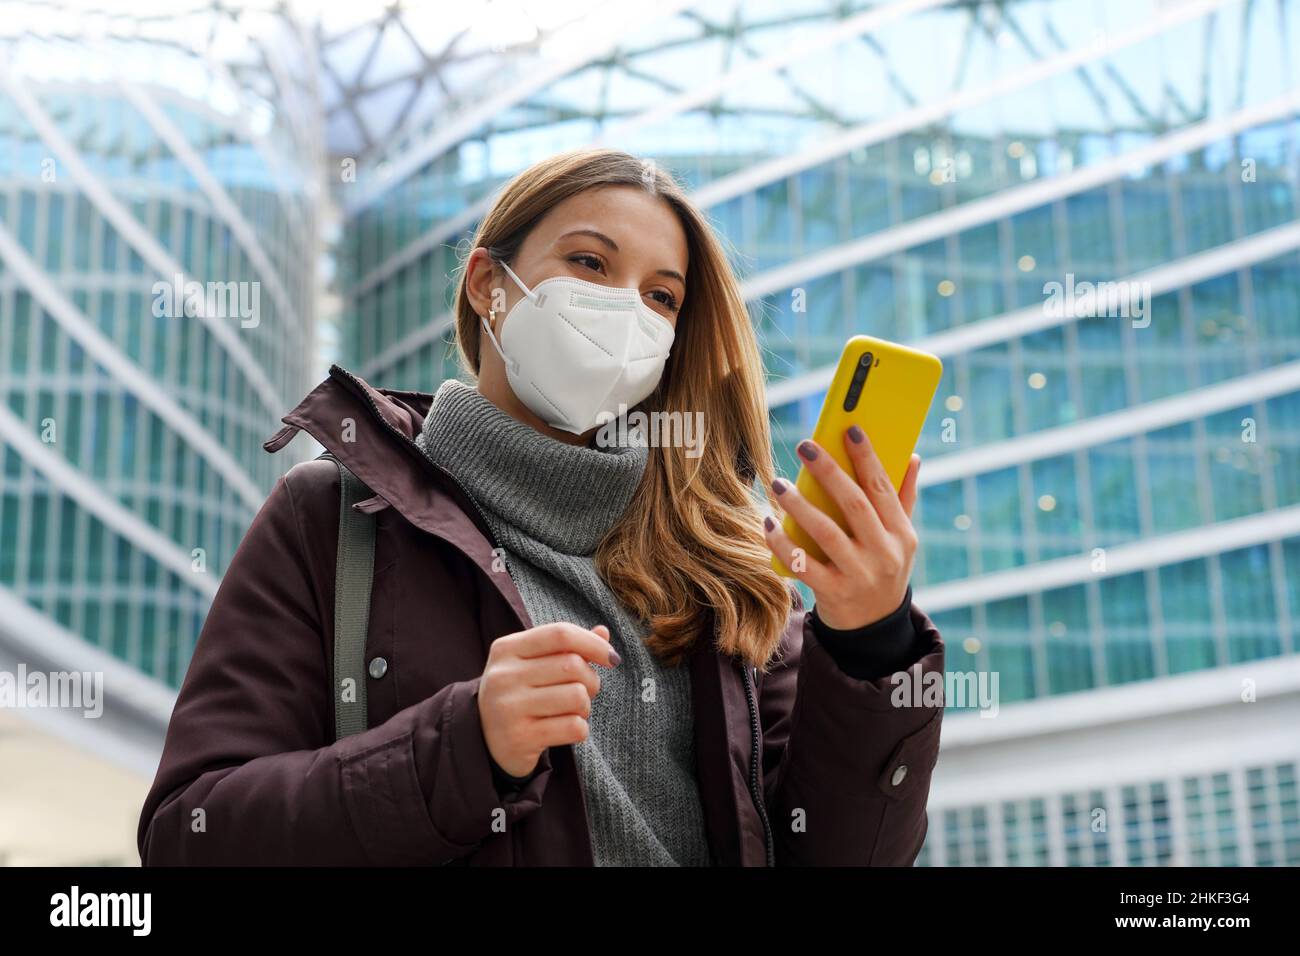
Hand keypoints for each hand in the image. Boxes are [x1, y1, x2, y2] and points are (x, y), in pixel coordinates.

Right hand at [477, 622, 618, 777]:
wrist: (485, 740)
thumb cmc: (520, 693)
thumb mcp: (534, 663)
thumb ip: (567, 647)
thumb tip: (603, 632)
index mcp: (507, 648)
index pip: (560, 634)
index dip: (593, 643)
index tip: (612, 658)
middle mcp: (503, 676)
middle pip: (573, 665)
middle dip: (592, 680)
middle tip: (585, 691)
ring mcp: (508, 708)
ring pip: (577, 697)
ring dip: (585, 706)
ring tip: (571, 711)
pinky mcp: (519, 738)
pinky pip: (573, 727)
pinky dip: (579, 729)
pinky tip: (563, 729)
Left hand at [762, 426, 920, 630]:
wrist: (873, 628)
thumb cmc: (883, 569)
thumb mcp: (900, 539)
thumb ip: (903, 499)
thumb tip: (913, 457)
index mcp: (902, 534)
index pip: (884, 488)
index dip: (868, 457)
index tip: (850, 429)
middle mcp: (883, 553)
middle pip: (854, 505)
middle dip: (829, 471)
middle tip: (805, 446)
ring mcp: (858, 575)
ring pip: (826, 533)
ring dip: (799, 505)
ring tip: (778, 483)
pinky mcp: (833, 593)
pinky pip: (802, 564)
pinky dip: (782, 543)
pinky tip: (768, 522)